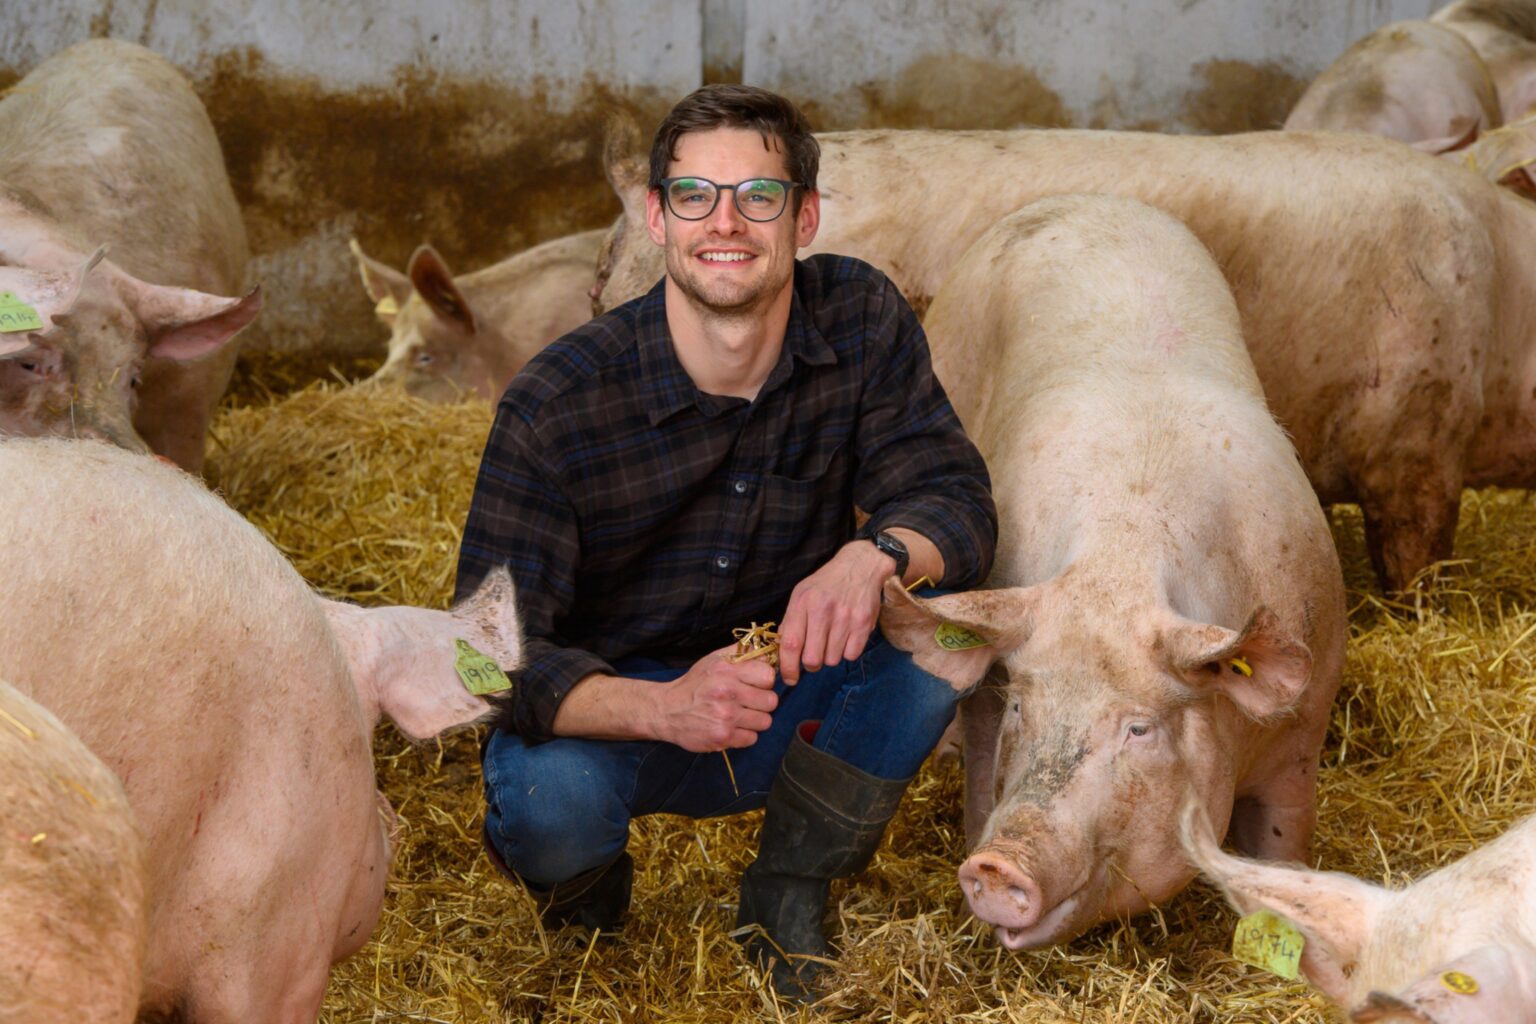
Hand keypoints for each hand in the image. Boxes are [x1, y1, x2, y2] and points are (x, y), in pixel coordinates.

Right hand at [653, 644, 778, 751]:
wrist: (667, 710)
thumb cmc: (694, 684)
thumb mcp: (714, 660)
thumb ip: (741, 652)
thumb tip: (768, 651)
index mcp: (727, 671)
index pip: (768, 676)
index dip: (764, 681)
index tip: (755, 684)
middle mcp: (727, 693)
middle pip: (771, 701)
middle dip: (762, 702)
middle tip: (748, 702)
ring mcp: (725, 717)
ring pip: (765, 722)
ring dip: (755, 720)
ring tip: (739, 715)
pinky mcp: (722, 737)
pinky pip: (752, 738)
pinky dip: (744, 735)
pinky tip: (731, 727)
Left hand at [778, 540, 894, 684]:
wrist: (860, 566)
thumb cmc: (826, 584)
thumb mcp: (801, 594)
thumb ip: (791, 622)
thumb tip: (782, 652)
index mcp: (803, 602)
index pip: (791, 645)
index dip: (788, 667)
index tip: (789, 678)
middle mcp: (823, 610)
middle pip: (812, 659)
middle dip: (811, 664)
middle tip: (814, 655)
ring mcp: (845, 617)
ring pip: (832, 660)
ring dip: (830, 656)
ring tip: (832, 639)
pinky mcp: (863, 623)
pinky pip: (851, 655)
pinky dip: (847, 652)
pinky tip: (846, 637)